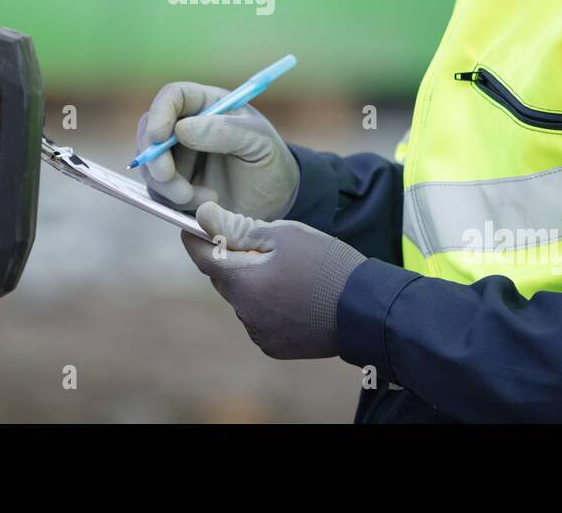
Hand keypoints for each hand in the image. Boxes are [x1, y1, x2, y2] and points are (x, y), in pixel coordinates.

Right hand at [135, 81, 298, 220]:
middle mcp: (186, 128)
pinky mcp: (174, 186)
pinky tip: (208, 203)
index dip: (160, 112)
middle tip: (168, 177)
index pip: (173, 97)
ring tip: (207, 197)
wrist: (276, 202)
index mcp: (208, 105)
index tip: (160, 136)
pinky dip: (177, 201)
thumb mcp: (259, 142)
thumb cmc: (271, 162)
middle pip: (149, 131)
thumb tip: (180, 129)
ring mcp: (177, 158)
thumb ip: (225, 131)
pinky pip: (159, 192)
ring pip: (150, 166)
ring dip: (169, 185)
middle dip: (154, 156)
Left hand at [182, 201, 365, 359]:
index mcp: (243, 282)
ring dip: (252, 283)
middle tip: (256, 243)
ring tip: (285, 270)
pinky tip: (293, 294)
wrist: (367, 309)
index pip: (203, 257)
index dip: (196, 238)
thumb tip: (204, 215)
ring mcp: (260, 333)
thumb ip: (238, 227)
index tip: (194, 224)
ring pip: (242, 300)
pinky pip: (259, 319)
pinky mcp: (276, 347)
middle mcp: (244, 313)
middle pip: (224, 279)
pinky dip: (266, 305)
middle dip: (231, 259)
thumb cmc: (327, 264)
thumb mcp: (284, 234)